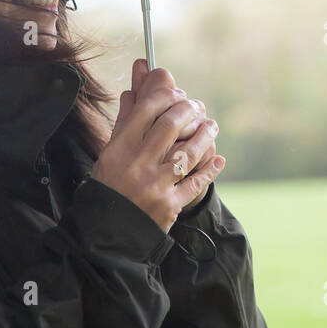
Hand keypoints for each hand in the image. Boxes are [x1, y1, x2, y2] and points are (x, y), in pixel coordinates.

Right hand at [89, 59, 223, 232]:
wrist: (107, 234)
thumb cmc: (108, 189)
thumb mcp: (107, 156)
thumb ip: (122, 124)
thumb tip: (131, 93)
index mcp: (119, 149)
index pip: (147, 110)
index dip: (165, 96)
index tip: (176, 92)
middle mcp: (138, 164)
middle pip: (170, 125)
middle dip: (188, 110)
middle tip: (196, 106)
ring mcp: (156, 185)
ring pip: (189, 151)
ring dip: (205, 135)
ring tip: (212, 126)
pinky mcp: (170, 205)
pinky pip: (196, 182)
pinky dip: (210, 169)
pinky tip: (219, 160)